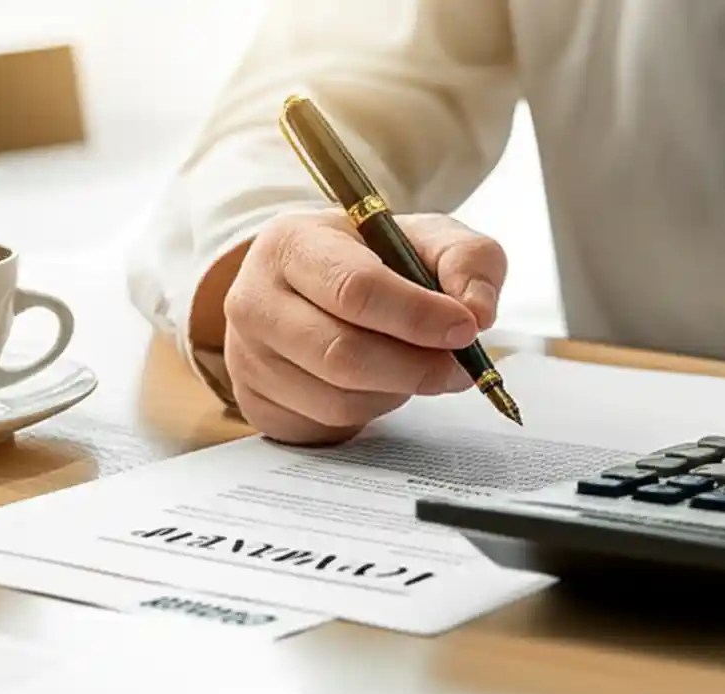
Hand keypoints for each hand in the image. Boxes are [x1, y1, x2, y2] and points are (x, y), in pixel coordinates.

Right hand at [222, 210, 504, 444]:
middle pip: (343, 353)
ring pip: (339, 397)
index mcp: (292, 243)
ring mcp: (247, 357)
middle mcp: (254, 299)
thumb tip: (477, 311)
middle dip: (417, 366)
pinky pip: (327, 423)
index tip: (466, 329)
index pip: (354, 288)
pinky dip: (371, 409)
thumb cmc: (374, 260)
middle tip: (461, 367)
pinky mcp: (257, 403)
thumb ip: (468, 260)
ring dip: (397, 390)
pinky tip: (382, 382)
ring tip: (419, 365)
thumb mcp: (426, 239)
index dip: (417, 316)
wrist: (313, 288)